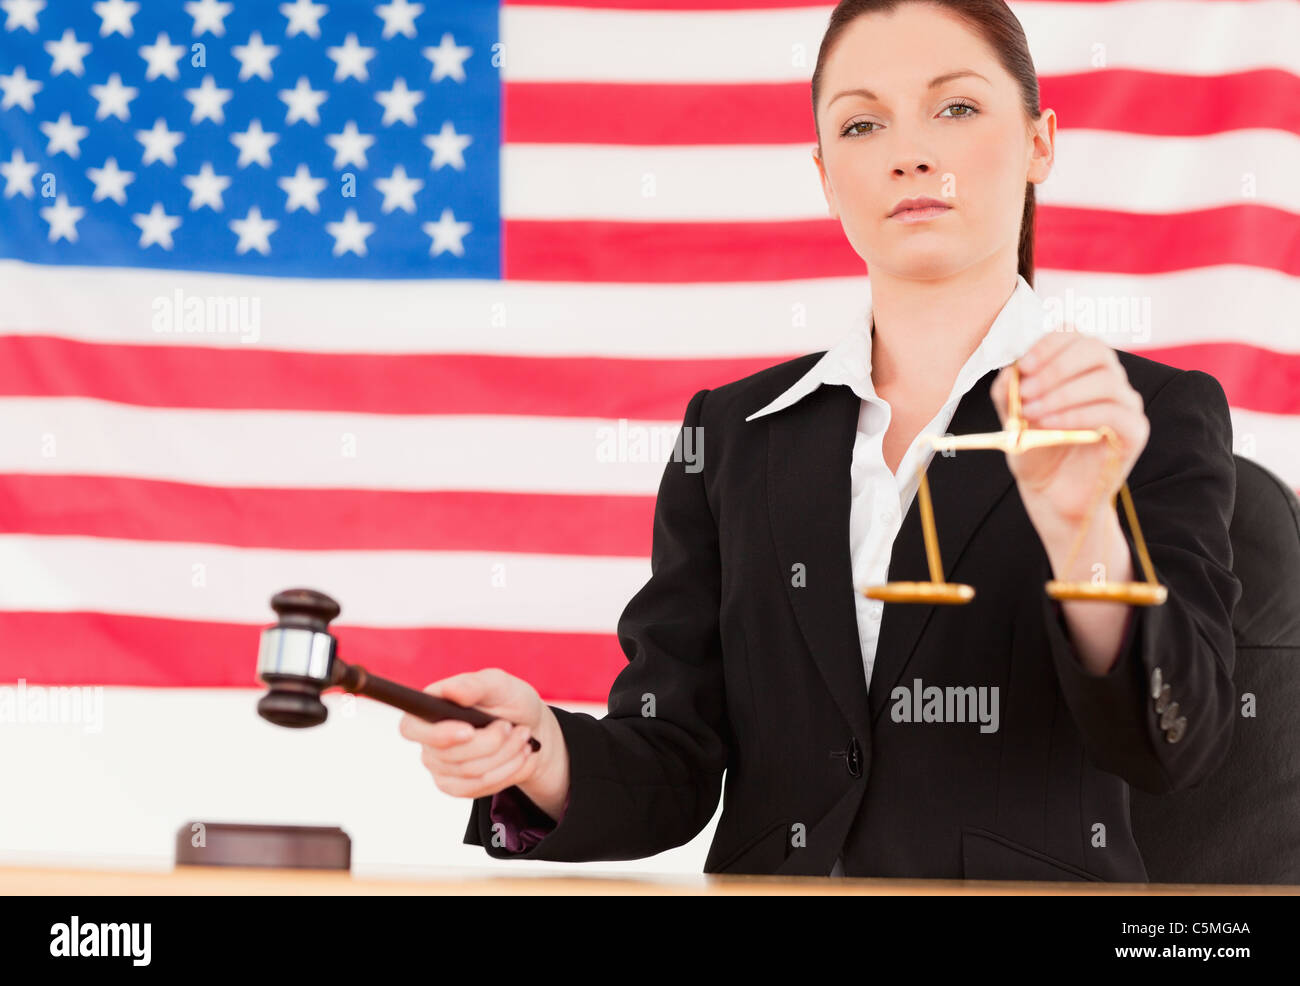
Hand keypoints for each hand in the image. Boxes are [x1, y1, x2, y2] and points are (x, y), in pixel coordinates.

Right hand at [398, 668, 568, 819]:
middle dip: (491, 742)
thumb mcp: (499, 684)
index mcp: (430, 708)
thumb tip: (450, 690)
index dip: (437, 734)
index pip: (410, 728)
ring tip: (522, 736)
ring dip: (505, 754)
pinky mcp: (457, 786)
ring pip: (471, 772)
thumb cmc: (509, 700)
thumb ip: (474, 685)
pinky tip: (519, 755)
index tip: (469, 731)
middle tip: (511, 727)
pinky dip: (507, 770)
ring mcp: (440, 766)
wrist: (530, 728)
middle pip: (450, 755)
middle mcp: (428, 740)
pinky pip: (480, 787)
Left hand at [989, 328, 1148, 524]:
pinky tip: (1051, 426)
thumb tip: (1011, 369)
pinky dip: (1077, 415)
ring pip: (1106, 379)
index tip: (1023, 365)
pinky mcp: (1134, 431)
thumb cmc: (1033, 450)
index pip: (1074, 335)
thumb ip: (1008, 391)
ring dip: (1063, 393)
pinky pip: (1113, 412)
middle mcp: (1107, 378)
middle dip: (1056, 366)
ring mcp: (1125, 403)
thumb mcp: (1011, 417)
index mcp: (1079, 367)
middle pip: (1095, 348)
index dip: (1048, 345)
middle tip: (1027, 390)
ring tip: (1033, 413)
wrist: (1050, 494)